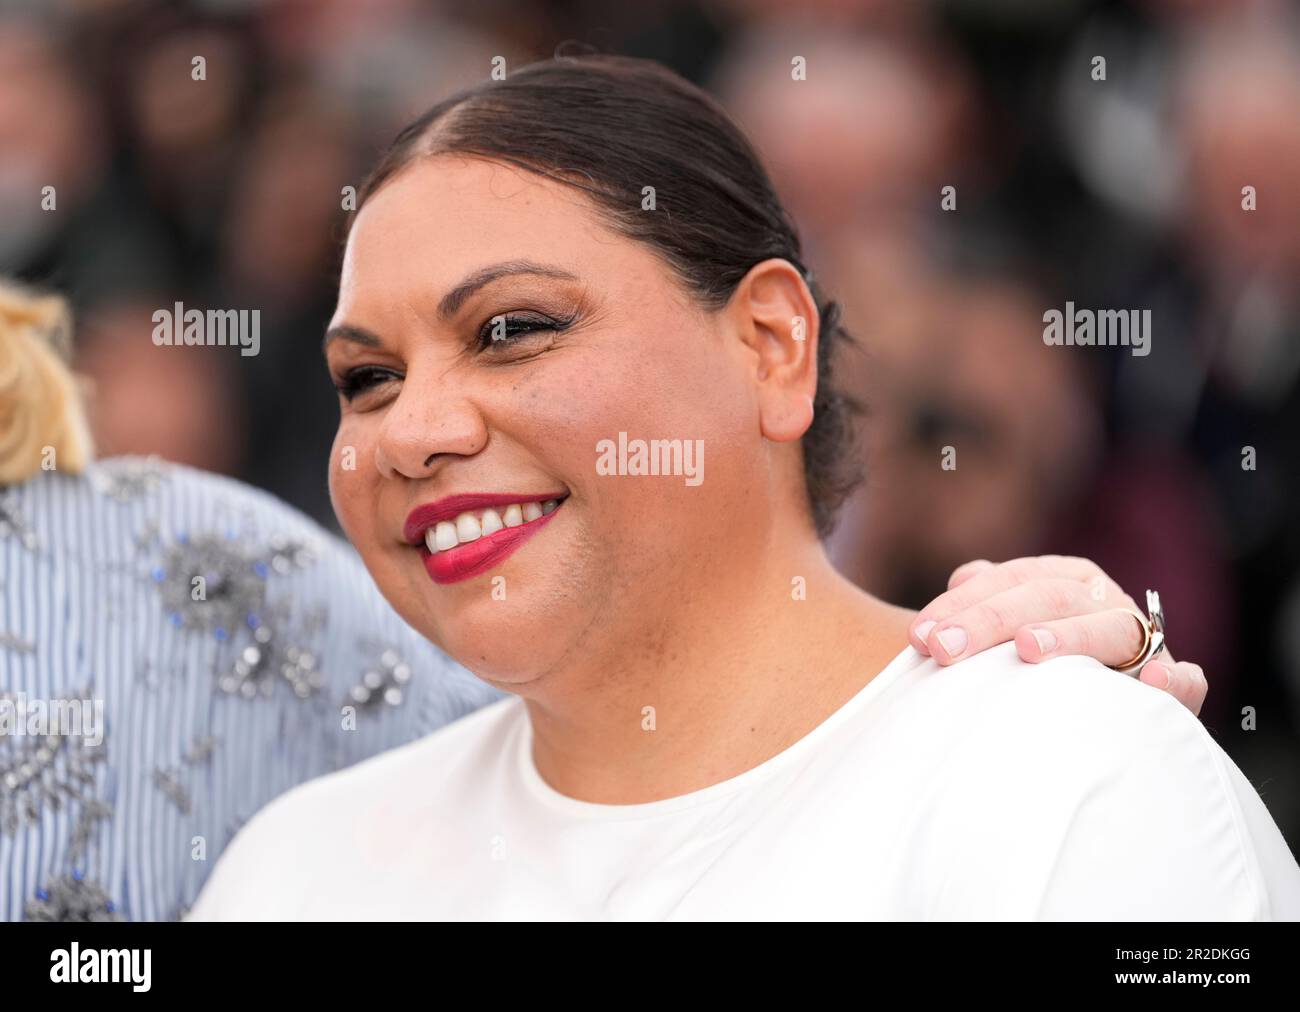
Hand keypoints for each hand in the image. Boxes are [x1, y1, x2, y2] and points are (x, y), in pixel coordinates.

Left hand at [908, 556, 1206, 715]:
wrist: (1097, 714)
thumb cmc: (1037, 665)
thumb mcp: (1010, 623)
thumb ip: (987, 597)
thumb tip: (964, 576)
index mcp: (1064, 579)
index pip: (1009, 579)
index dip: (962, 605)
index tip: (919, 636)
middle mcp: (1103, 600)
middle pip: (1047, 597)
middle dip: (991, 620)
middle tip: (943, 648)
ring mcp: (1142, 640)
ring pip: (1110, 628)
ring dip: (1069, 636)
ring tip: (1027, 649)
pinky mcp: (1172, 685)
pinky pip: (1185, 680)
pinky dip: (1175, 679)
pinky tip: (1151, 682)